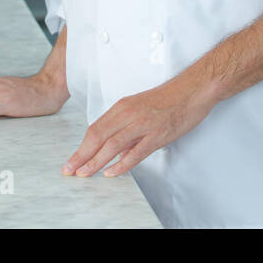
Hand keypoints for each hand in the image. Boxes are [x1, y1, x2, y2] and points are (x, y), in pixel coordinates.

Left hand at [61, 79, 214, 178]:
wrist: (193, 89)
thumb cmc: (169, 97)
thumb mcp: (141, 108)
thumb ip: (127, 128)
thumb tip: (116, 150)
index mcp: (123, 106)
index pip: (95, 129)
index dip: (81, 147)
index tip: (72, 160)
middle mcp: (129, 114)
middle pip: (98, 137)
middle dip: (81, 156)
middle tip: (69, 170)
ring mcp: (143, 124)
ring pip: (112, 145)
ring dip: (95, 161)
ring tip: (84, 174)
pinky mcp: (158, 134)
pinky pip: (136, 152)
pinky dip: (121, 164)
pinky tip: (111, 172)